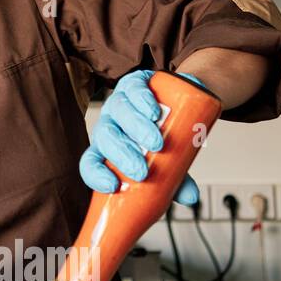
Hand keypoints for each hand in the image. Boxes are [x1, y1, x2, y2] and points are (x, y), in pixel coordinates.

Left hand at [79, 69, 205, 205]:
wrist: (183, 104)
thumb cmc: (166, 138)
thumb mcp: (171, 163)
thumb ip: (177, 181)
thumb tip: (190, 198)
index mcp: (109, 148)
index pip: (91, 162)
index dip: (95, 174)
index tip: (113, 186)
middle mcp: (111, 125)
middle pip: (105, 138)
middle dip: (122, 156)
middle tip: (142, 171)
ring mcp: (120, 102)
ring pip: (119, 112)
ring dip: (135, 128)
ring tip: (156, 142)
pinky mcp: (135, 83)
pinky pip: (132, 88)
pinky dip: (141, 99)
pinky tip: (153, 111)